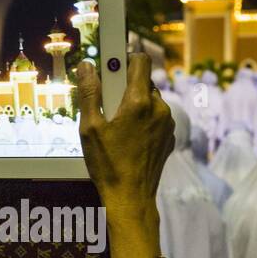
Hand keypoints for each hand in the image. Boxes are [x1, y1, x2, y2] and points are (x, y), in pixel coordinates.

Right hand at [77, 55, 172, 226]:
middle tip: (108, 105)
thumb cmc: (108, 165)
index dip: (125, 59)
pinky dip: (144, 121)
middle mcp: (159, 109)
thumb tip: (87, 66)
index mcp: (139, 102)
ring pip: (151, 101)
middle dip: (126, 86)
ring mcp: (167, 124)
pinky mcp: (169, 137)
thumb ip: (89, 93)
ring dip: (136, 105)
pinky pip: (157, 118)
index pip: (140, 61)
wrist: (131, 198)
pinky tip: (129, 139)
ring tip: (117, 126)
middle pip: (144, 82)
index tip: (112, 67)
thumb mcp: (90, 128)